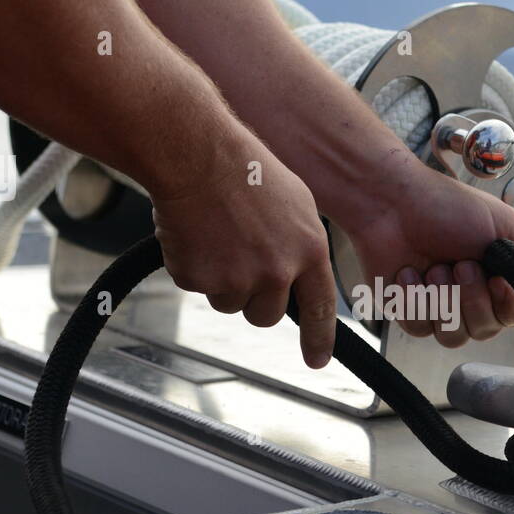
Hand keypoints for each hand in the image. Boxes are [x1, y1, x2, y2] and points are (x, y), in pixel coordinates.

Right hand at [146, 130, 337, 367]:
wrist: (196, 152)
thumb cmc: (245, 168)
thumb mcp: (295, 204)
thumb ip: (301, 247)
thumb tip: (299, 279)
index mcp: (309, 250)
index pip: (320, 308)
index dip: (318, 338)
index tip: (316, 360)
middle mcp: (278, 272)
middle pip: (266, 315)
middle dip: (253, 297)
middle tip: (239, 257)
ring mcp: (237, 279)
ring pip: (230, 304)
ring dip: (221, 280)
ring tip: (218, 235)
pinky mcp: (200, 280)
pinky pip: (197, 287)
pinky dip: (192, 265)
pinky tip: (195, 231)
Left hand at [342, 159, 513, 347]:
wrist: (391, 202)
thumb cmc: (444, 204)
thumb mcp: (504, 223)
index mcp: (499, 275)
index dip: (508, 304)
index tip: (497, 280)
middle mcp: (472, 295)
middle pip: (485, 330)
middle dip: (471, 298)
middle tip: (459, 264)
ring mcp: (440, 305)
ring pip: (453, 336)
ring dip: (443, 300)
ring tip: (433, 267)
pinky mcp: (410, 310)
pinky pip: (420, 328)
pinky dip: (415, 300)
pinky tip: (409, 273)